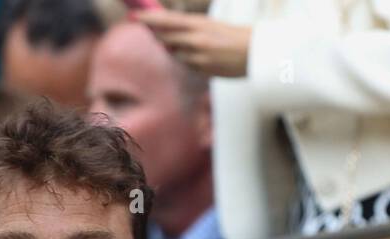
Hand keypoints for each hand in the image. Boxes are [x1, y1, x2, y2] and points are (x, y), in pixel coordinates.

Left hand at [132, 8, 251, 77]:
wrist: (256, 54)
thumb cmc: (234, 37)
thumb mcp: (211, 25)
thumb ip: (190, 27)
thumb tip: (168, 29)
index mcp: (199, 24)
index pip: (166, 20)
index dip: (148, 18)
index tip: (133, 16)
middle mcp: (196, 40)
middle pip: (165, 38)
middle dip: (159, 35)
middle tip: (155, 30)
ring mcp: (199, 56)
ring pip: (175, 53)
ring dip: (175, 49)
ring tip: (191, 44)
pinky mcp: (204, 70)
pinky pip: (187, 65)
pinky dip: (188, 60)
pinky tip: (201, 57)